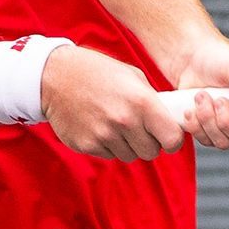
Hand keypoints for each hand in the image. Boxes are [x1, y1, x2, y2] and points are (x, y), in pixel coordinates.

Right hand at [39, 45, 186, 161]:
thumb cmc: (98, 72)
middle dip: (148, 143)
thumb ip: (153, 101)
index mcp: (142, 102)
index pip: (172, 139)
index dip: (172, 140)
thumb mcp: (133, 76)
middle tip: (138, 129)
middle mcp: (124, 122)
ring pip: (129, 156)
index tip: (167, 136)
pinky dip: (107, 145)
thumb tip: (170, 122)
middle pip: (151, 153)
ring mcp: (104, 136)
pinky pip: (108, 155)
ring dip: (127, 145)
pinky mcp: (87, 145)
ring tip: (114, 123)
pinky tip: (98, 125)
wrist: (56, 76)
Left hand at [173, 40, 228, 150]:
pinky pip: (208, 141)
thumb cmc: (222, 60)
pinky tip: (191, 108)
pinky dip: (197, 125)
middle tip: (218, 100)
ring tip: (201, 96)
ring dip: (209, 120)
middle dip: (228, 123)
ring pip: (226, 144)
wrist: (192, 60)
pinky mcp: (214, 132)